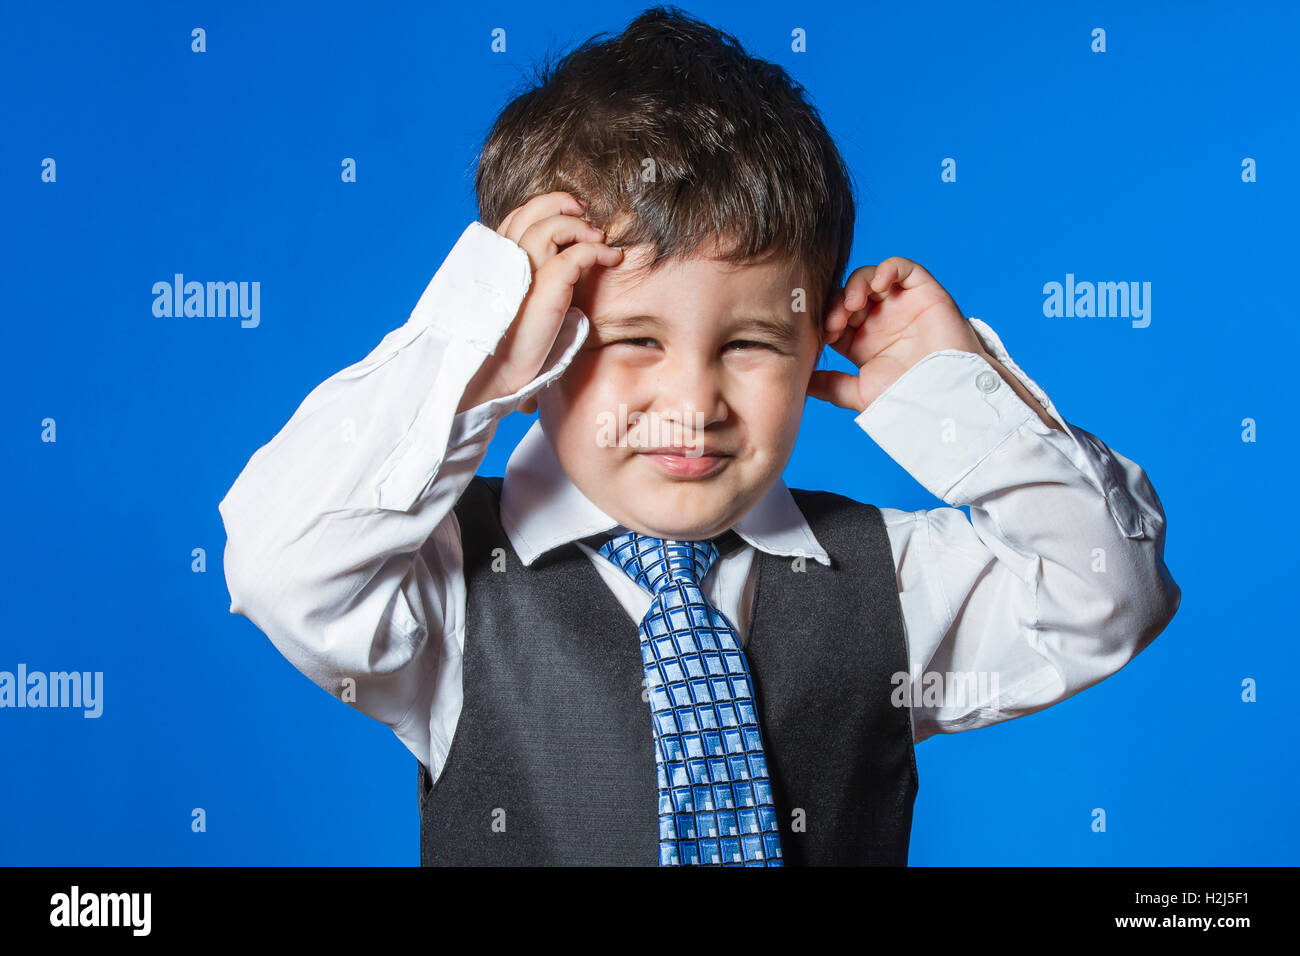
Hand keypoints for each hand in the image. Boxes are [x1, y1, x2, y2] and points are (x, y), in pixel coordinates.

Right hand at [457, 191, 622, 414]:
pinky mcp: (544, 288)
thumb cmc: (506, 349)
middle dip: (559, 203)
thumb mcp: (517, 306)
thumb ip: (528, 283)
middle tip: (583, 212)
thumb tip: (558, 275)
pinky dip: (597, 251)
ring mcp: (522, 272)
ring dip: (579, 226)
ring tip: (599, 237)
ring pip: (550, 226)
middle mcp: (504, 261)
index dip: (542, 208)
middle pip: (529, 212)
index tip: (568, 214)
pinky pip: (575, 255)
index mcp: (494, 263)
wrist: (493, 375)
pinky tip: (611, 257)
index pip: (515, 219)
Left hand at [807, 257, 989, 413]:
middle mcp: (878, 319)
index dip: (824, 319)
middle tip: (835, 322)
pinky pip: (901, 267)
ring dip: (855, 286)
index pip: (833, 317)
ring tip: (854, 306)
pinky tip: (877, 285)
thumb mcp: (859, 393)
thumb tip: (798, 383)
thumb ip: (829, 385)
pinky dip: (886, 268)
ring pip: (868, 278)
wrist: (946, 394)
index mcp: (860, 341)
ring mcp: (899, 304)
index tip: (822, 336)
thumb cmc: (908, 397)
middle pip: (846, 295)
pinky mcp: (922, 292)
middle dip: (836, 304)